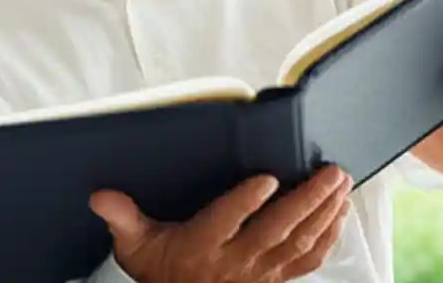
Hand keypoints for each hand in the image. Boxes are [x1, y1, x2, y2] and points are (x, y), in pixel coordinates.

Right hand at [89, 166, 352, 282]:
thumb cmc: (157, 269)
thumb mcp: (132, 244)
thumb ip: (121, 217)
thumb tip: (101, 196)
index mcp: (201, 245)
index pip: (227, 221)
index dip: (247, 201)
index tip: (266, 178)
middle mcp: (235, 260)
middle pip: (277, 229)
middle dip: (307, 199)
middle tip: (329, 171)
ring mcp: (260, 272)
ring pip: (299, 242)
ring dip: (324, 213)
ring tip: (341, 184)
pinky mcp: (275, 279)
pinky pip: (308, 261)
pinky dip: (328, 238)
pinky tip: (339, 215)